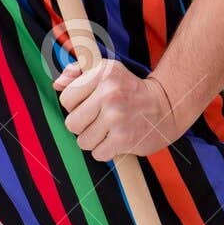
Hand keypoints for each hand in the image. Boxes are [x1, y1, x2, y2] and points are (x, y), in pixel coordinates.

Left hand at [54, 59, 180, 161]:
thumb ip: (78, 73)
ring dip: (94, 140)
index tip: (90, 104)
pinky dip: (105, 151)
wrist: (166, 106)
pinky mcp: (123, 138)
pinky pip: (97, 153)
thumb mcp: (108, 71)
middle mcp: (109, 93)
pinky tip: (116, 140)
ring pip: (83, 141)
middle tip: (98, 120)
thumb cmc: (130, 89)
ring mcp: (116, 116)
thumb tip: (57, 84)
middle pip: (71, 123)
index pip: (66, 98)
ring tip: (109, 130)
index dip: (75, 105)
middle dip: (82, 126)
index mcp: (103, 73)